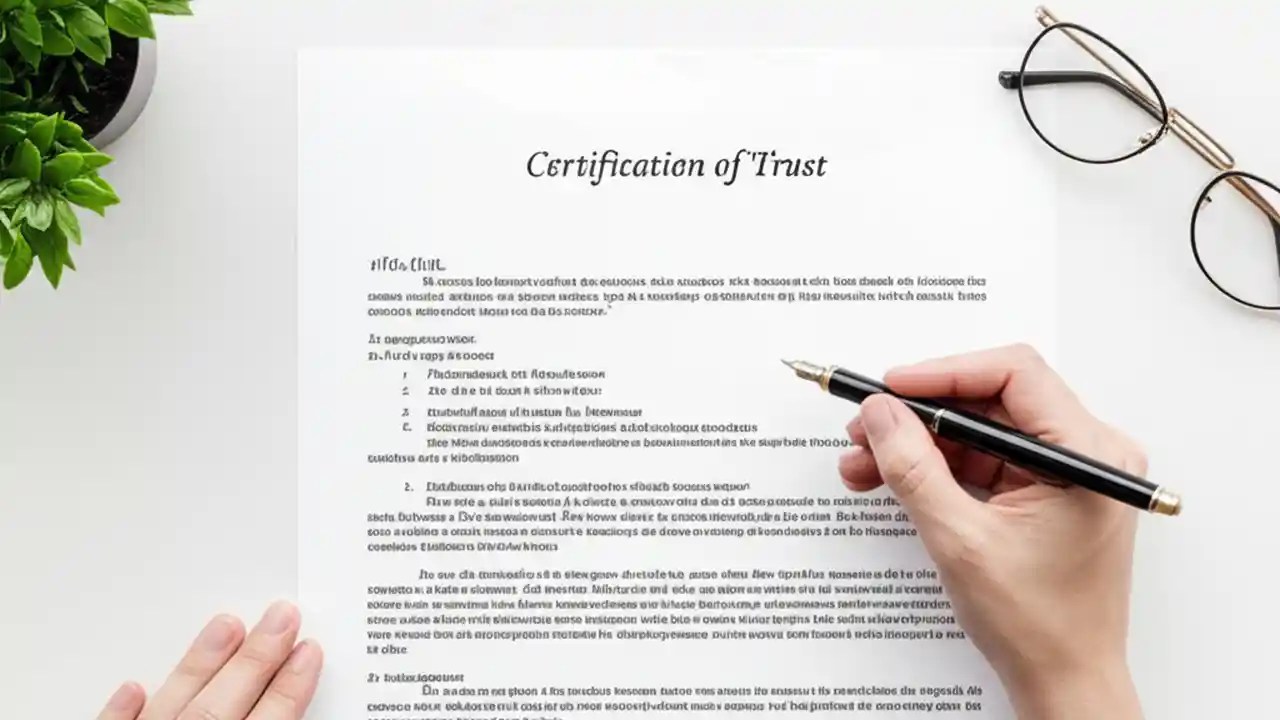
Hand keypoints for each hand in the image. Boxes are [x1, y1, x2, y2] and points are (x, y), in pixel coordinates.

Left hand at [96, 601, 322, 719]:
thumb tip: (297, 712)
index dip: (291, 687)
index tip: (308, 653)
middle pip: (222, 704)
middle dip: (257, 657)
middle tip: (282, 615)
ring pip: (172, 704)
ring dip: (201, 664)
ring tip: (225, 625)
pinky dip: (122, 710)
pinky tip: (134, 686)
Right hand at [838, 345, 1143, 719]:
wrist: (1064, 682)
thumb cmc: (1039, 626)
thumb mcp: (960, 540)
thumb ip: (914, 469)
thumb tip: (881, 414)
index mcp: (1090, 456)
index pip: (1015, 374)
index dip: (944, 373)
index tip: (890, 387)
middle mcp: (1089, 454)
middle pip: (993, 399)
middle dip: (921, 414)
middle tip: (866, 426)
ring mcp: (1068, 471)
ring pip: (982, 429)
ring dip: (921, 443)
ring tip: (866, 460)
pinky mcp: (1047, 489)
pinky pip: (985, 458)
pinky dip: (939, 465)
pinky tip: (894, 476)